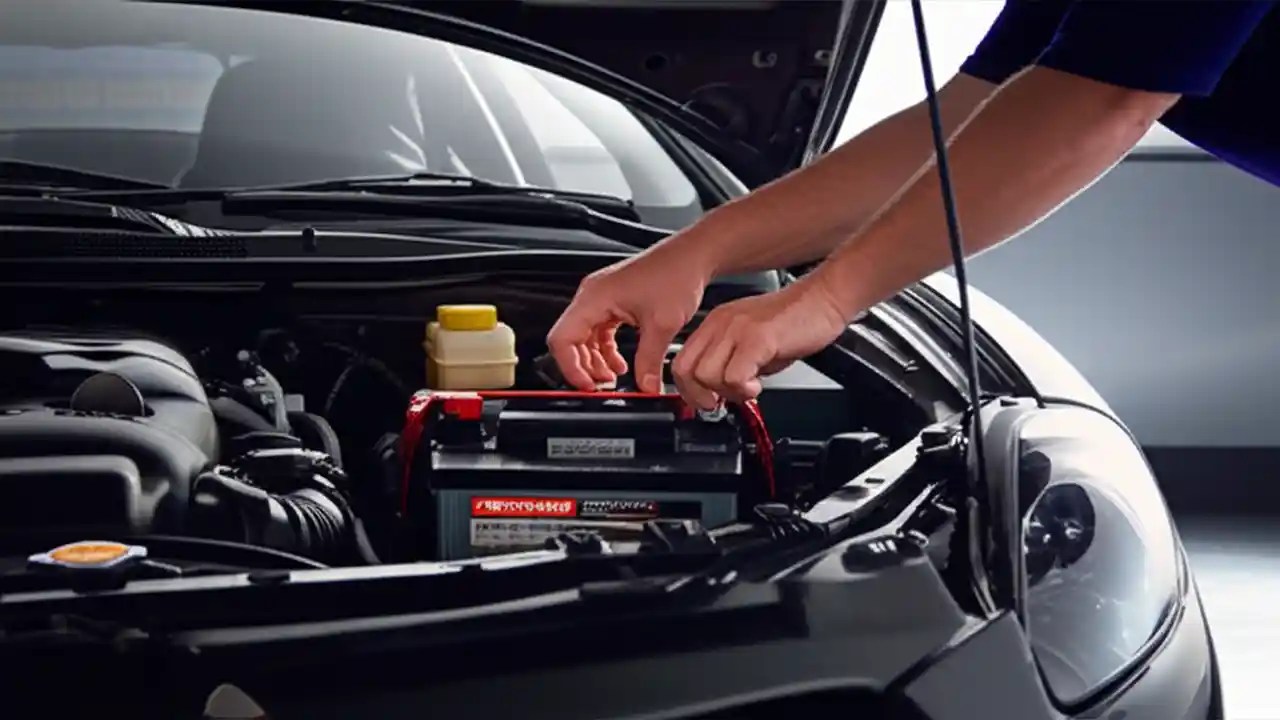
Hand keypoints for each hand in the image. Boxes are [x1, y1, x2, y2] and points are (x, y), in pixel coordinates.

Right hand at [547, 246, 711, 392]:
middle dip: (584, 367)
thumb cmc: (676, 273)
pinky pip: (599, 332)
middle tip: (603, 387)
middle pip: (570, 340)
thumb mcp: (663, 324)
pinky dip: (606, 351)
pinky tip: (620, 364)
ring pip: (584, 338)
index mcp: (594, 297)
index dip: (571, 368)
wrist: (692, 255)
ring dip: (595, 361)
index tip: (588, 387)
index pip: (562, 339)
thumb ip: (649, 360)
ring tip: (613, 378)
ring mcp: (602, 298)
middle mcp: (592, 296)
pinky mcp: (614, 302)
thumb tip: (645, 387)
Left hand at [671, 275, 848, 408]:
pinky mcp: (758, 338)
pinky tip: (758, 385)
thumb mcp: (753, 344)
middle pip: (685, 370)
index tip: (706, 401)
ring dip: (726, 392)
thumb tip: (721, 393)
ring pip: (706, 376)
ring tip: (748, 388)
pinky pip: (734, 376)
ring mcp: (737, 329)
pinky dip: (743, 390)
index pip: (680, 362)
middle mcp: (721, 324)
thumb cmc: (794, 321)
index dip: (689, 389)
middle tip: (726, 399)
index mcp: (715, 324)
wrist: (824, 299)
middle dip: (703, 395)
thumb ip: (732, 364)